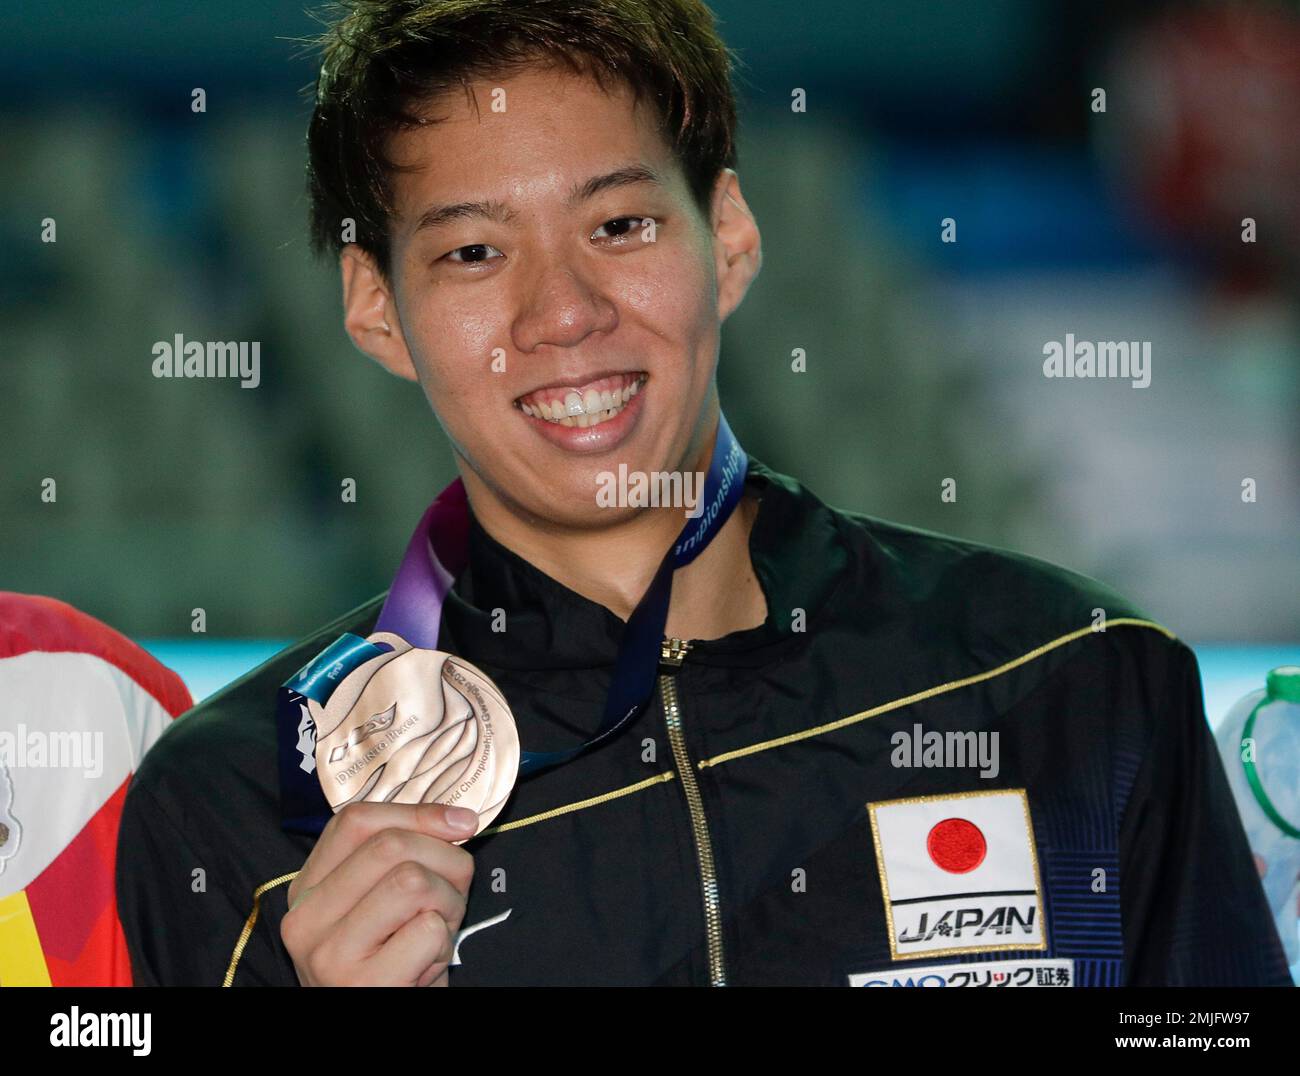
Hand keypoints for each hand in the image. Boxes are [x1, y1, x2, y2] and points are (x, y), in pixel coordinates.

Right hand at [281, 801, 477, 985]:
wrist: (382, 1018)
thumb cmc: (395, 961)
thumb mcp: (385, 903)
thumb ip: (401, 858)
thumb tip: (457, 819)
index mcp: (307, 891)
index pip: (355, 821)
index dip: (416, 813)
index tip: (461, 823)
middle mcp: (306, 920)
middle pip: (389, 845)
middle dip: (445, 860)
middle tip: (453, 894)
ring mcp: (329, 955)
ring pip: (412, 881)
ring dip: (448, 903)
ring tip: (439, 930)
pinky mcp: (364, 984)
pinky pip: (428, 930)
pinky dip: (445, 943)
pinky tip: (429, 963)